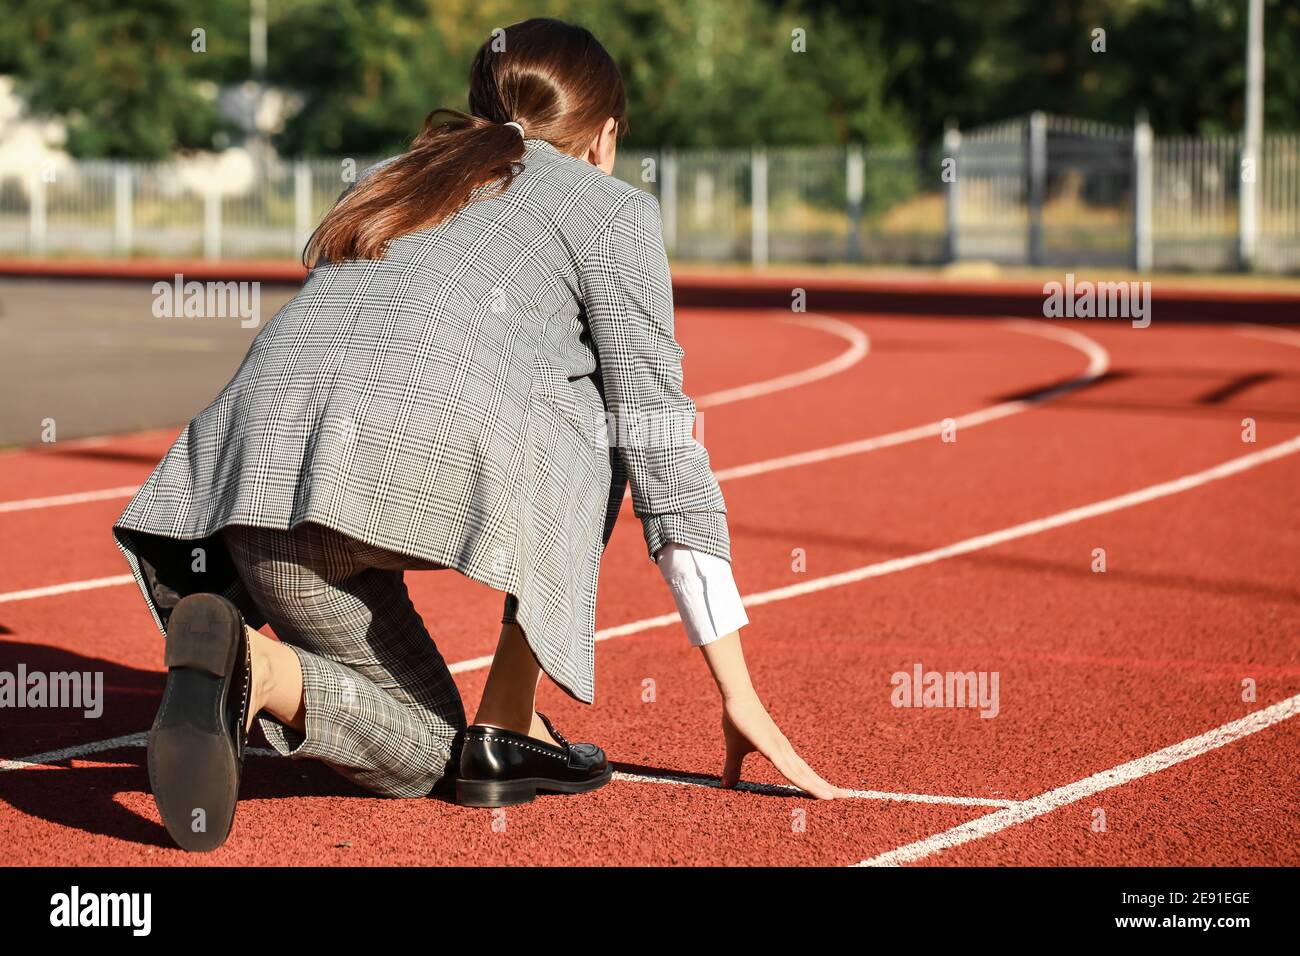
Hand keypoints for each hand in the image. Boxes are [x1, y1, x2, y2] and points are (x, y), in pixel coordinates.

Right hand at [721, 691, 841, 798]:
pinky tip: (808, 788)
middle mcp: (785, 751)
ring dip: (818, 786)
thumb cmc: (738, 721)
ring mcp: (780, 749)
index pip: (802, 772)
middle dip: (827, 787)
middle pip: (809, 774)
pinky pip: (786, 768)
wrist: (736, 698)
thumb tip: (725, 785)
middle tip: (847, 796)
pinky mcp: (771, 747)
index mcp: (780, 752)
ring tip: (833, 797)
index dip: (816, 784)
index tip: (832, 794)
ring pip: (802, 774)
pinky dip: (799, 779)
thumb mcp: (735, 751)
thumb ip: (733, 768)